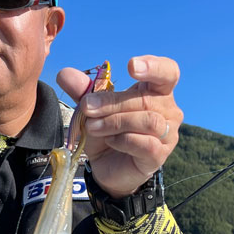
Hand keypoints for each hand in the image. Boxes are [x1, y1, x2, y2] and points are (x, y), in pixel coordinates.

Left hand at [57, 55, 181, 197]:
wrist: (106, 167)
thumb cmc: (106, 131)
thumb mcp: (93, 109)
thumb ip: (83, 91)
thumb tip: (65, 74)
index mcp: (156, 90)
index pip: (168, 71)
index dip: (153, 67)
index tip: (130, 66)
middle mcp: (168, 110)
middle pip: (146, 99)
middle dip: (112, 103)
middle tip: (87, 108)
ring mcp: (167, 134)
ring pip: (148, 120)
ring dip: (115, 122)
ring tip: (93, 127)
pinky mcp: (159, 155)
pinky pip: (145, 143)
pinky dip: (123, 140)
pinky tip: (110, 141)